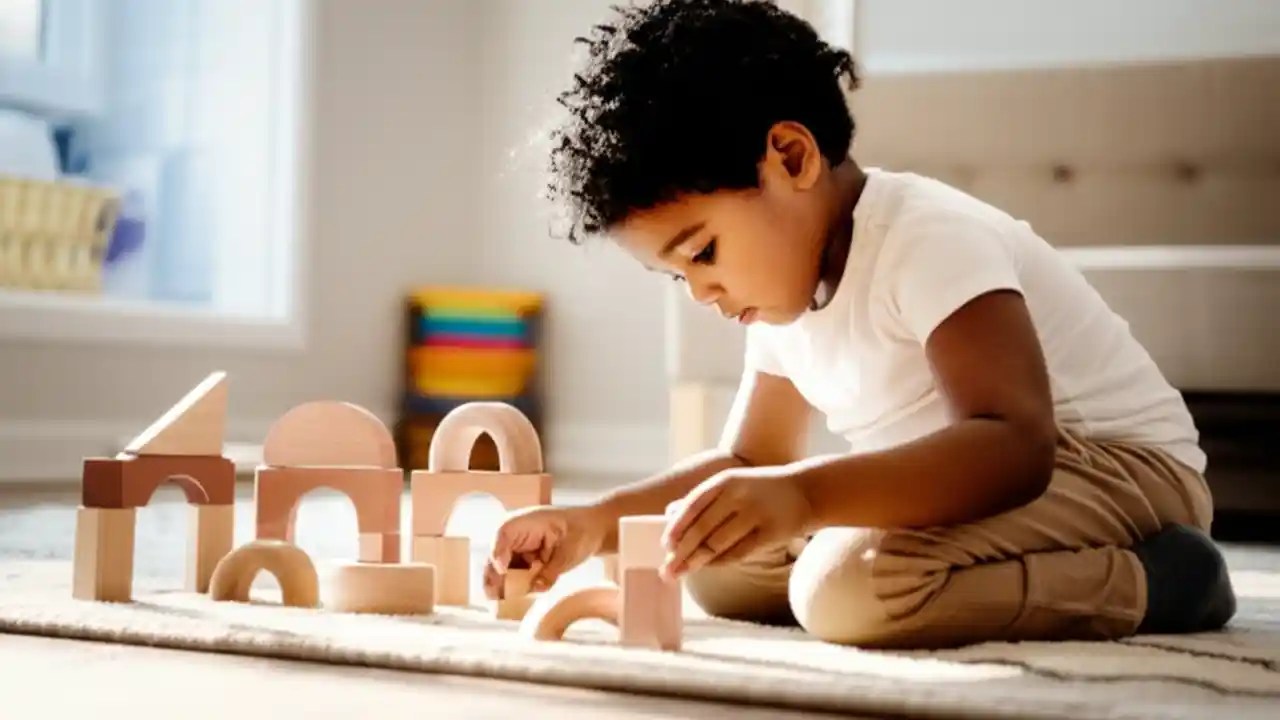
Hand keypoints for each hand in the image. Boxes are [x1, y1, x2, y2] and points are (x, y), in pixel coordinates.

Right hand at [483, 504, 607, 599]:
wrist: (592, 530)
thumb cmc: (581, 532)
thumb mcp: (569, 551)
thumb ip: (551, 570)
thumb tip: (536, 587)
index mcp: (527, 521)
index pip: (504, 532)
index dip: (497, 551)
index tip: (501, 570)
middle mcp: (517, 533)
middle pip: (496, 553)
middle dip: (493, 575)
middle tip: (493, 595)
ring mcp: (518, 547)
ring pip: (500, 567)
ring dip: (501, 583)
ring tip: (499, 601)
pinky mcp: (523, 560)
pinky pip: (512, 575)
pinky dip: (513, 586)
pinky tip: (515, 598)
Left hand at [660, 465, 812, 579]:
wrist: (806, 491)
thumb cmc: (760, 489)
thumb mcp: (731, 483)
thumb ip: (701, 498)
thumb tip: (668, 514)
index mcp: (725, 481)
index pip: (693, 505)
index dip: (676, 527)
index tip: (665, 546)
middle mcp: (739, 495)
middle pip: (702, 528)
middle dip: (682, 552)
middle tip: (667, 570)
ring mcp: (756, 513)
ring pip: (718, 543)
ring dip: (696, 561)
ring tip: (681, 573)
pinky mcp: (771, 532)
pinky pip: (739, 552)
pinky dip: (720, 562)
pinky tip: (707, 567)